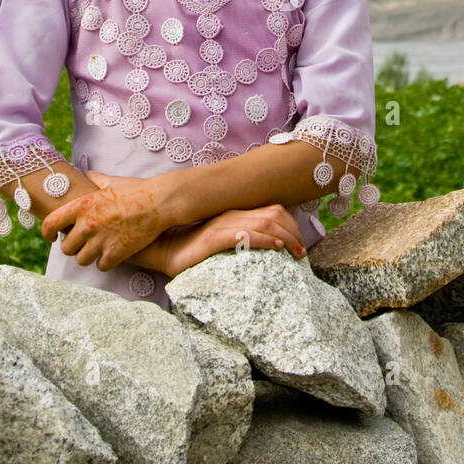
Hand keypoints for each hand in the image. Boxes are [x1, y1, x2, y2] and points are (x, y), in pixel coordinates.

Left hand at [41, 172, 170, 269]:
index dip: (47, 233)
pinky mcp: (116, 253)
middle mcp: (88, 224)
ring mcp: (101, 240)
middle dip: (74, 247)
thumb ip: (96, 180)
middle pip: (66, 248)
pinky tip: (113, 255)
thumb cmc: (137, 190)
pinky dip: (106, 263)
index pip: (51, 223)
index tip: (52, 237)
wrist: (160, 202)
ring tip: (98, 250)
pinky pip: (101, 266)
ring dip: (89, 257)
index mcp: (83, 205)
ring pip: (81, 260)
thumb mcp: (112, 182)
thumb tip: (88, 174)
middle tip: (84, 244)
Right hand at [160, 204, 307, 279]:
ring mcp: (221, 225)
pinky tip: (276, 247)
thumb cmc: (193, 250)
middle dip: (294, 232)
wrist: (162, 250)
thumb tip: (270, 249)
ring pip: (263, 223)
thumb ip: (242, 239)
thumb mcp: (224, 241)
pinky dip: (264, 240)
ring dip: (285, 236)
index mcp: (236, 214)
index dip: (292, 225)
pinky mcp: (212, 238)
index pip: (273, 211)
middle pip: (274, 215)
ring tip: (295, 252)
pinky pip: (244, 235)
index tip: (300, 245)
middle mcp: (231, 215)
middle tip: (302, 252)